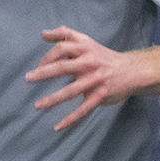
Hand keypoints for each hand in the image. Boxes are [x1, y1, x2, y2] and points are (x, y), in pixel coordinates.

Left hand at [24, 26, 151, 129]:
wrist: (132, 70)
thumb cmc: (104, 56)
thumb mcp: (87, 41)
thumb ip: (66, 35)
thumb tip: (43, 34)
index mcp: (85, 48)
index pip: (62, 48)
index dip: (48, 55)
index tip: (38, 65)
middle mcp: (90, 63)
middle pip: (63, 66)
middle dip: (43, 73)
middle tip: (28, 78)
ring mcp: (95, 80)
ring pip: (70, 91)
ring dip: (52, 99)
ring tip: (37, 105)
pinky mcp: (100, 95)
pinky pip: (82, 109)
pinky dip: (70, 119)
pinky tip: (58, 126)